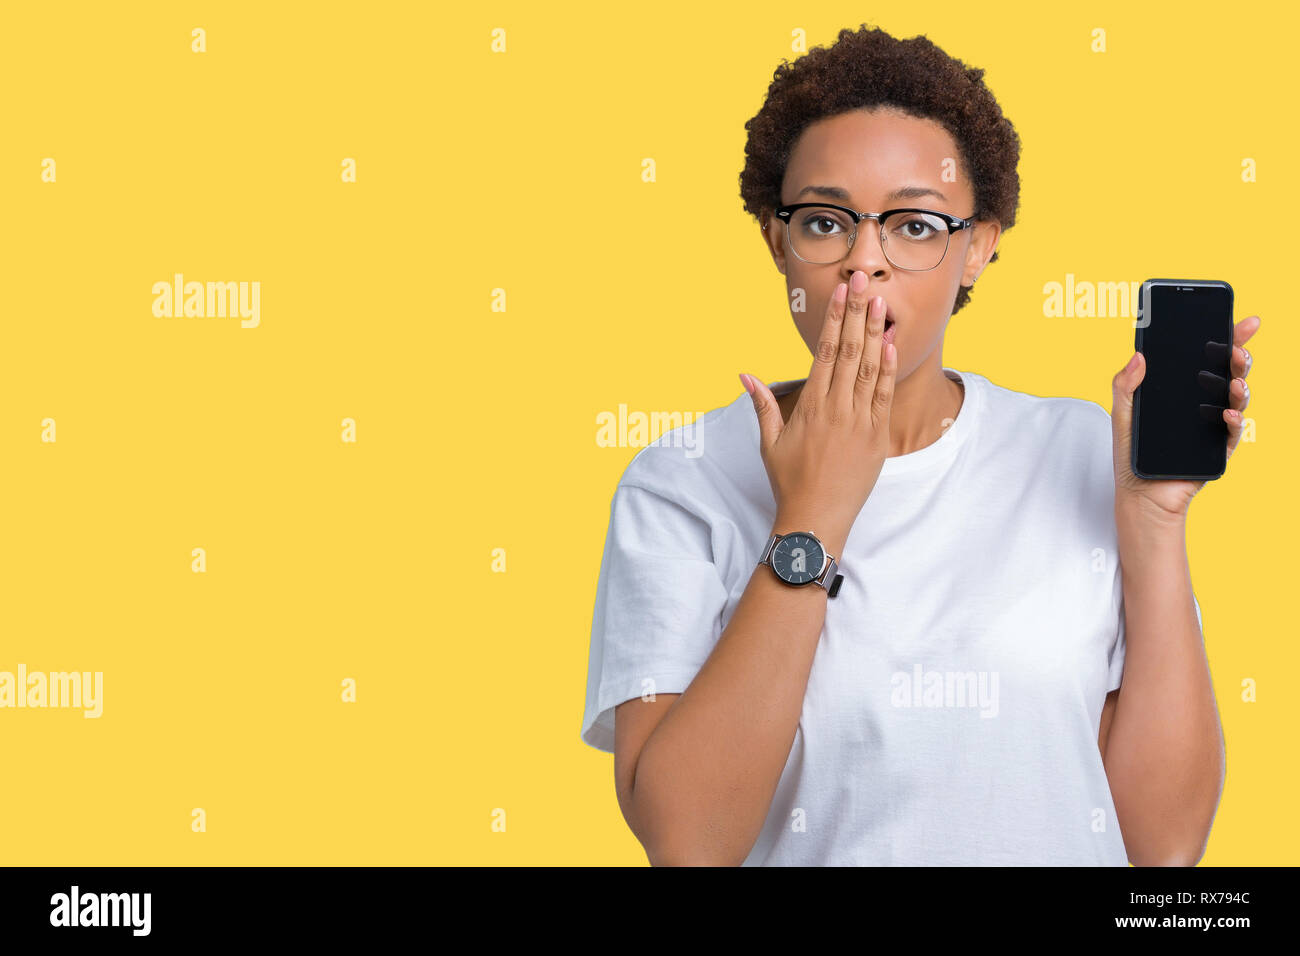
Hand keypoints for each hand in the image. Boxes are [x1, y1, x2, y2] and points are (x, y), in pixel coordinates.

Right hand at [740, 270, 896, 549]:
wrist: (816, 519)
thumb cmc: (790, 482)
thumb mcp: (770, 442)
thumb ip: (762, 404)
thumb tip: (745, 374)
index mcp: (810, 407)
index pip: (825, 352)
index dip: (834, 319)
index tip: (840, 293)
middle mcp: (836, 409)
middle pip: (849, 351)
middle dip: (856, 313)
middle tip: (861, 281)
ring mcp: (860, 422)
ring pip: (870, 367)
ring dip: (875, 332)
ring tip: (879, 301)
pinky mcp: (877, 437)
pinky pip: (884, 395)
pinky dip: (888, 368)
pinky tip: (891, 343)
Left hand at [1111, 314, 1259, 519]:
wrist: (1140, 494)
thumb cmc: (1132, 454)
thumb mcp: (1122, 414)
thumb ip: (1126, 385)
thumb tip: (1138, 355)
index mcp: (1183, 389)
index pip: (1209, 358)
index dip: (1228, 338)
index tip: (1242, 322)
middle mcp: (1202, 403)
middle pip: (1229, 373)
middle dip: (1240, 357)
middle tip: (1238, 349)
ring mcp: (1213, 425)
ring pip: (1237, 399)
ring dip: (1241, 386)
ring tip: (1235, 380)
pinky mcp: (1217, 448)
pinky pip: (1232, 432)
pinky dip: (1232, 420)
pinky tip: (1226, 413)